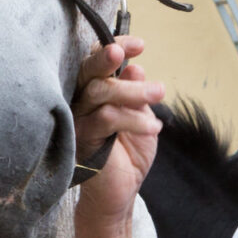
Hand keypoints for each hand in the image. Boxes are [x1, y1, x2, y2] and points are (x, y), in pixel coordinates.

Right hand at [72, 35, 163, 222]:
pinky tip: (154, 128)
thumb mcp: (140, 117)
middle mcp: (81, 102)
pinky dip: (133, 119)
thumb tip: (135, 67)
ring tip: (159, 94)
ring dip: (133, 91)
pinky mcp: (80, 139)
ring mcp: (78, 119)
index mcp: (96, 92)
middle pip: (89, 71)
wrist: (120, 193)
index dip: (116, 47)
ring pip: (100, 92)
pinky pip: (105, 119)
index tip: (139, 44)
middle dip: (107, 57)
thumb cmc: (128, 153)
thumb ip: (136, 93)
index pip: (98, 62)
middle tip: (126, 53)